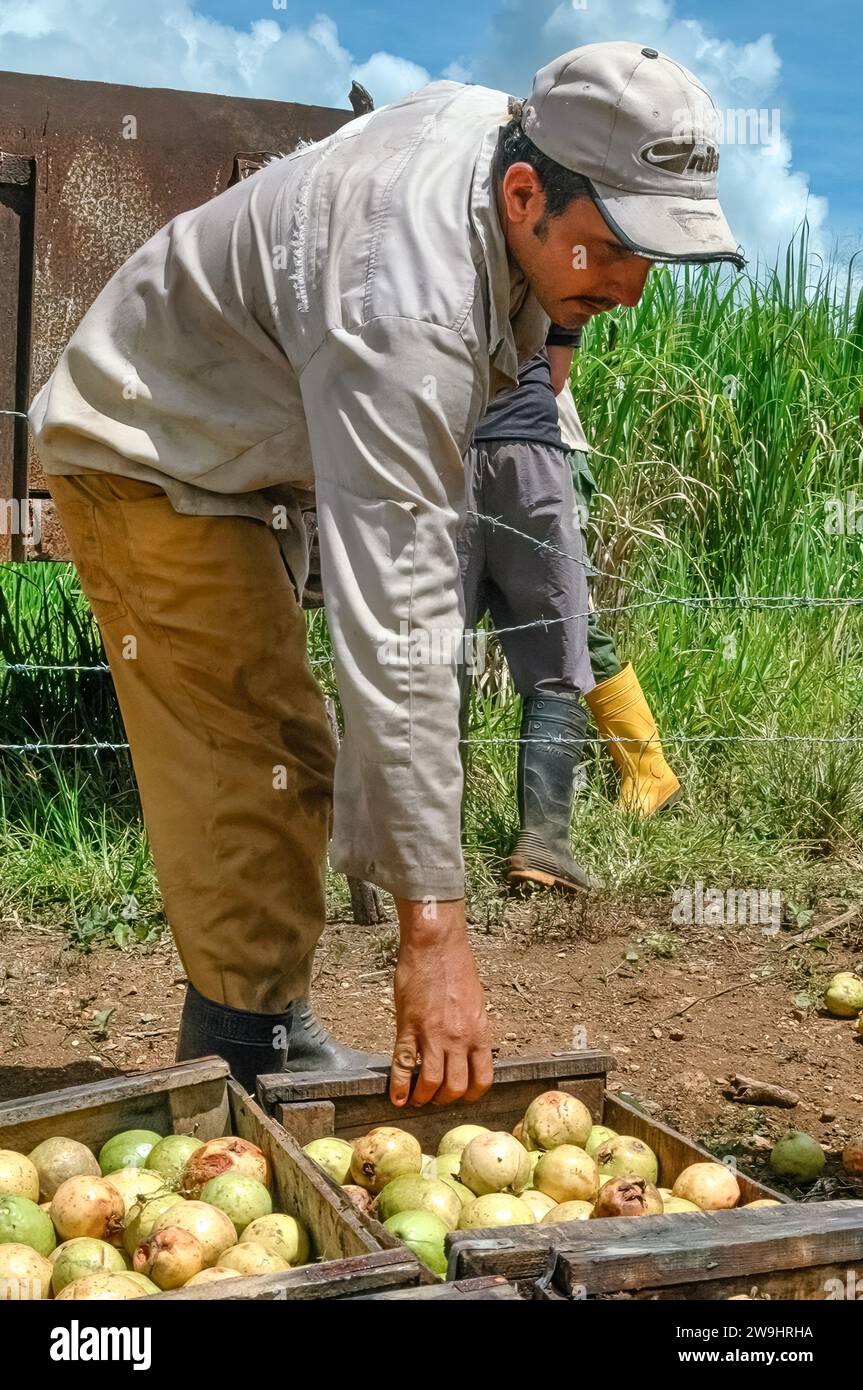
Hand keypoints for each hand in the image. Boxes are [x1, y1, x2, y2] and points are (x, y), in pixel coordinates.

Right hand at [389, 898, 492, 1107]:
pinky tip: (396, 1096)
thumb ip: (472, 1028)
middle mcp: (458, 1039)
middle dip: (446, 1099)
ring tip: (417, 1099)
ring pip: (430, 1082)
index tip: (463, 1096)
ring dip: (423, 1097)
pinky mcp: (408, 1028)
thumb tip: (469, 1049)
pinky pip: (402, 1064)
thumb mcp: (475, 1002)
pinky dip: (399, 1086)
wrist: (436, 946)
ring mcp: (432, 1035)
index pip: (482, 1078)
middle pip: (455, 1086)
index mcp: (478, 1032)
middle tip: (437, 1099)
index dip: (472, 1094)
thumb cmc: (457, 967)